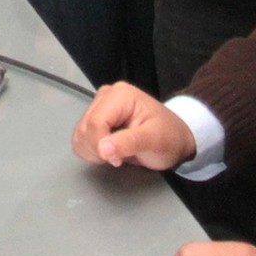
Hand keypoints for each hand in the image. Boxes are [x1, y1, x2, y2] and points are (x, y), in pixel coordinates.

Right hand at [69, 82, 195, 168]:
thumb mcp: (154, 141)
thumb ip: (128, 143)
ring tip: (117, 154)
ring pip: (79, 135)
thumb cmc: (169, 138)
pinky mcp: (95, 119)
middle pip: (85, 128)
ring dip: (94, 152)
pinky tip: (108, 151)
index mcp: (120, 95)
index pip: (95, 122)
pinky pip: (80, 138)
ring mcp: (99, 106)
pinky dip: (91, 151)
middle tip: (120, 158)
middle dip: (98, 150)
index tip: (117, 160)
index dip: (100, 145)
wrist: (175, 139)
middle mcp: (105, 96)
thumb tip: (103, 149)